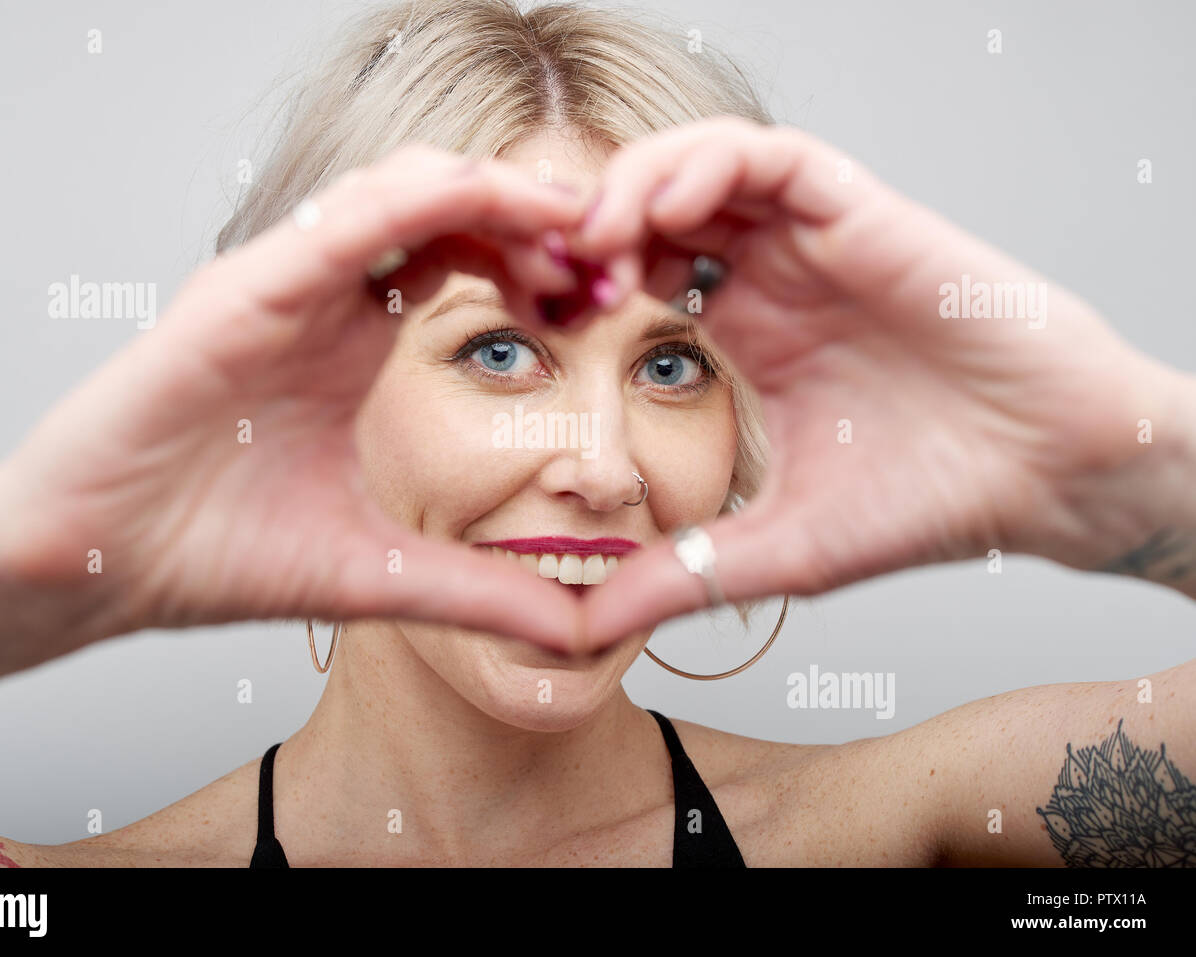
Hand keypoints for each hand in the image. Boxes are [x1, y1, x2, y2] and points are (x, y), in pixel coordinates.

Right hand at [0, 144, 592, 670]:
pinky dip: (422, 201)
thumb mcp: (379, 576)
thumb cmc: (210, 556)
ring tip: (570, 230)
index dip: (541, 266)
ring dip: (496, 194)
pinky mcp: (240, 294)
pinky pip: (343, 221)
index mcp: (354, 345)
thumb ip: (477, 593)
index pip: (462, 259)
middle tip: (607, 259)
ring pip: (402, 188)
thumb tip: (573, 630)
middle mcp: (324, 301)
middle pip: (446, 207)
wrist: (94, 570)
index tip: (607, 301)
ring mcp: (283, 289)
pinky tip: (490, 206)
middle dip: (536, 218)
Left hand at [568, 117, 1184, 643]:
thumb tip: (586, 627)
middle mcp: (772, 276)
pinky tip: (663, 212)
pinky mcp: (862, 214)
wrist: (1045, 478)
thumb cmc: (929, 502)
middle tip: (545, 270)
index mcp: (747, 331)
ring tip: (594, 239)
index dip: (580, 283)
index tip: (536, 321)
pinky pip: (773, 157)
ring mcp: (813, 242)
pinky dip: (709, 164)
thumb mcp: (777, 548)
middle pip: (656, 206)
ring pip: (702, 166)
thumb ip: (683, 577)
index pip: (639, 271)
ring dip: (634, 185)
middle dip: (591, 225)